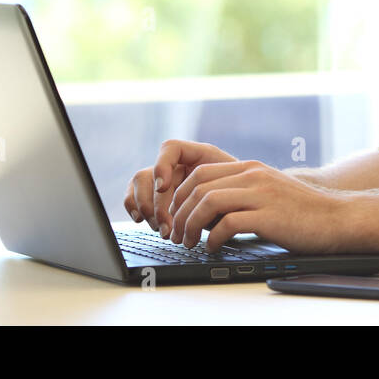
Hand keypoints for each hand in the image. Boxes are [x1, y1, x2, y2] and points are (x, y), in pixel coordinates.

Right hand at [123, 139, 237, 236]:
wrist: (243, 210)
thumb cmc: (241, 197)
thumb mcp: (235, 190)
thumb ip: (218, 191)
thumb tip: (197, 206)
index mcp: (198, 155)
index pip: (170, 148)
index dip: (161, 165)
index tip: (163, 187)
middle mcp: (179, 165)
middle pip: (151, 173)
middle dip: (156, 204)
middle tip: (168, 227)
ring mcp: (166, 180)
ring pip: (139, 184)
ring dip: (147, 209)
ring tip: (164, 230)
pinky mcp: (158, 198)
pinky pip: (135, 196)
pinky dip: (135, 208)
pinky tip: (142, 220)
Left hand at [166, 159, 350, 253]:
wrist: (338, 218)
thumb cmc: (304, 211)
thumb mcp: (270, 190)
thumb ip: (244, 191)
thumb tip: (211, 210)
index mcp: (251, 168)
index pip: (201, 173)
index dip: (181, 195)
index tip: (177, 215)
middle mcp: (254, 175)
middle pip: (199, 186)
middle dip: (180, 212)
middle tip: (177, 233)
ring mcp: (262, 194)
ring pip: (208, 202)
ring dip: (192, 225)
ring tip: (189, 243)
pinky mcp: (269, 216)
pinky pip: (229, 223)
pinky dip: (214, 238)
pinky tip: (214, 248)